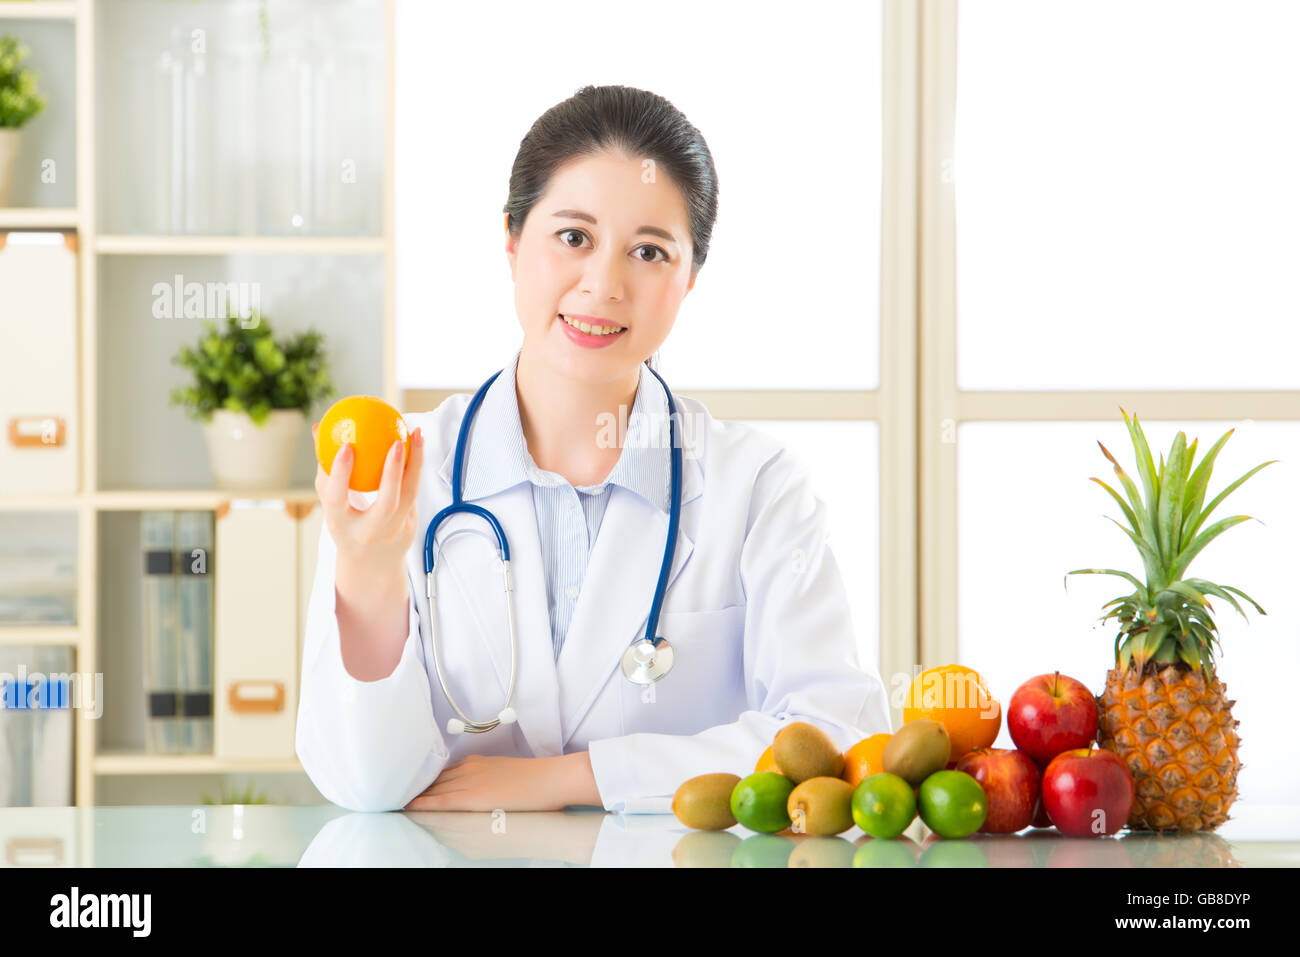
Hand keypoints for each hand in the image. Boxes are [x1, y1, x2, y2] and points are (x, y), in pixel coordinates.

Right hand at [313, 421, 423, 572]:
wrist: (372, 563)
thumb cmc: (346, 524)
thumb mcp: (331, 501)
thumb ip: (326, 467)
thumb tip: (318, 428)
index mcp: (342, 525)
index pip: (338, 499)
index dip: (341, 473)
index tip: (347, 446)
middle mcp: (370, 531)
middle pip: (386, 503)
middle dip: (393, 472)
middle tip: (396, 441)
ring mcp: (394, 531)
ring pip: (410, 496)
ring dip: (416, 463)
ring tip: (416, 433)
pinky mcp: (411, 526)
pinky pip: (414, 491)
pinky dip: (417, 467)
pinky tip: (418, 444)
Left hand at [404, 753, 601, 811]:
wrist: (551, 778)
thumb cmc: (536, 780)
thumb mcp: (505, 774)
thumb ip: (487, 780)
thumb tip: (480, 792)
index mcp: (476, 763)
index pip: (442, 773)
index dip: (425, 782)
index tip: (410, 787)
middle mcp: (469, 768)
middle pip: (434, 779)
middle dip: (415, 787)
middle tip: (394, 794)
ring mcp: (471, 781)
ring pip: (434, 789)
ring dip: (416, 796)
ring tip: (396, 801)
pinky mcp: (474, 796)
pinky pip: (442, 800)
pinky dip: (424, 803)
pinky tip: (410, 807)